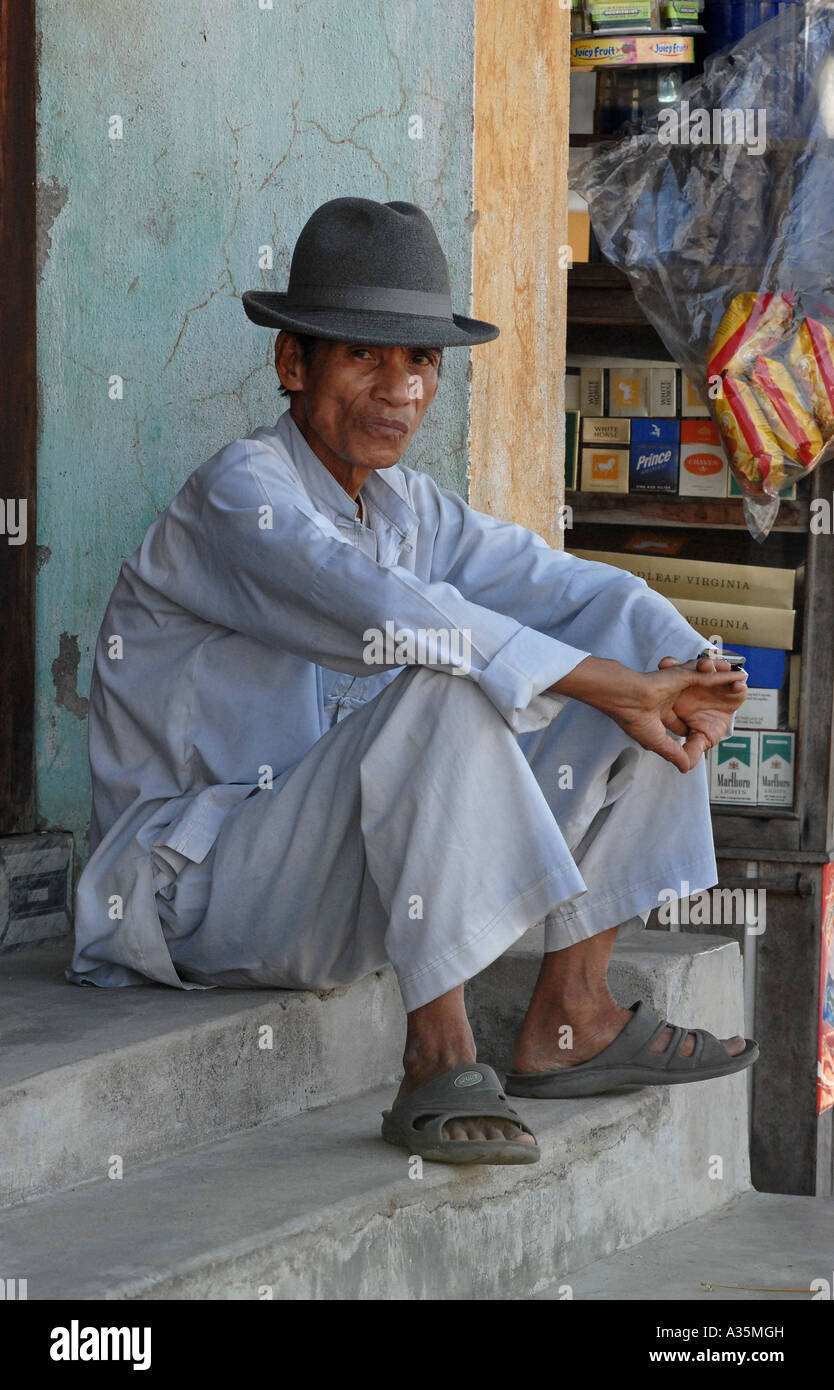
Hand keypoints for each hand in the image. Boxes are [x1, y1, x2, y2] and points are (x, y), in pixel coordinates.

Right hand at [550, 655, 747, 773]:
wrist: (627, 698)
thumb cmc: (634, 719)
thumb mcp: (657, 742)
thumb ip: (673, 753)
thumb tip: (687, 769)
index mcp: (659, 715)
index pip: (679, 723)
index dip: (691, 729)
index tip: (700, 736)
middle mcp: (669, 700)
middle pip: (696, 702)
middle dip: (712, 703)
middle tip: (725, 706)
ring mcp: (677, 687)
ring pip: (704, 685)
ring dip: (722, 684)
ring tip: (739, 684)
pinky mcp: (684, 676)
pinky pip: (709, 675)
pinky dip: (725, 675)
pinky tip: (740, 676)